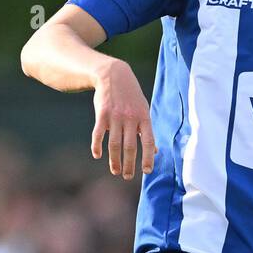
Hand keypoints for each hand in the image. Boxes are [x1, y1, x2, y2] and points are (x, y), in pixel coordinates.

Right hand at [91, 60, 156, 178]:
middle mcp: (130, 118)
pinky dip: (97, 146)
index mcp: (144, 118)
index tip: (147, 171)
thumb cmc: (131, 96)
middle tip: (128, 176)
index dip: (148, 157)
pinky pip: (98, 133)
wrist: (114, 75)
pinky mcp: (101, 114)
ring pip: (114, 143)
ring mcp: (115, 116)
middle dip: (130, 164)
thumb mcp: (143, 110)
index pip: (148, 141)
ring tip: (116, 171)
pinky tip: (97, 155)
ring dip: (115, 160)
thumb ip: (147, 130)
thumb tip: (155, 151)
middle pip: (130, 146)